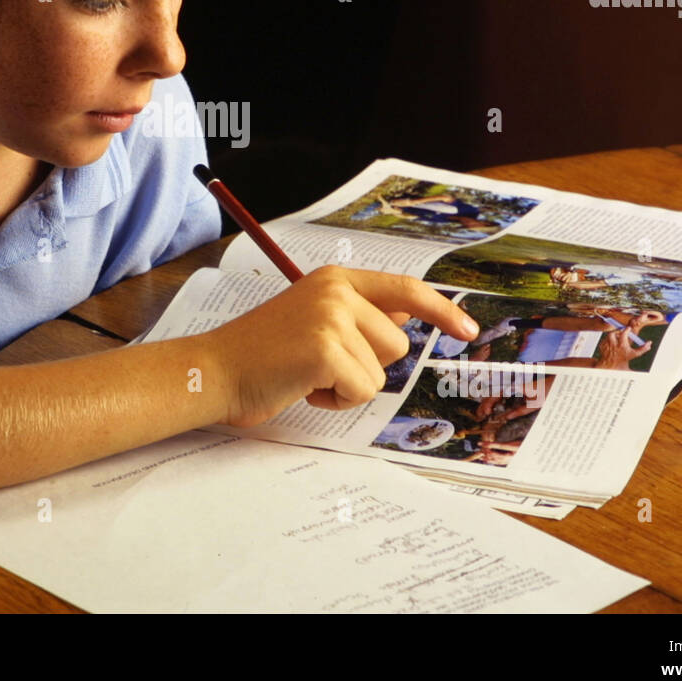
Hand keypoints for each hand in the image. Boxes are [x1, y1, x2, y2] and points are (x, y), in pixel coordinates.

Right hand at [202, 266, 478, 427]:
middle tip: (317, 364)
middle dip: (365, 365)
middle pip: (396, 344)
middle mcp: (336, 291)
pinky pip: (359, 390)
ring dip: (347, 386)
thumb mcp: (313, 321)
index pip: (405, 289)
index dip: (441, 310)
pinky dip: (334, 400)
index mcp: (334, 280)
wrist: (214, 371)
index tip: (467, 329)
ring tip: (306, 374)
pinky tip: (301, 387)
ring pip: (379, 372)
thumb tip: (405, 324)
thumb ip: (356, 317)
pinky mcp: (325, 349)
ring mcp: (330, 318)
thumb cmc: (261, 356)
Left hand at [594, 327, 651, 369]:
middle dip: (618, 331)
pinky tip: (611, 344)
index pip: (624, 334)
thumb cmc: (624, 359)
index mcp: (622, 345)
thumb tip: (649, 343)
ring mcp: (606, 345)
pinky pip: (604, 339)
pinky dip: (608, 339)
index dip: (627, 330)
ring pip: (609, 335)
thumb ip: (643, 348)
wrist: (612, 366)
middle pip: (614, 333)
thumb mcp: (635, 354)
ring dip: (613, 335)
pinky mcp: (601, 345)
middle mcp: (613, 344)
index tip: (628, 329)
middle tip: (621, 331)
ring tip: (617, 339)